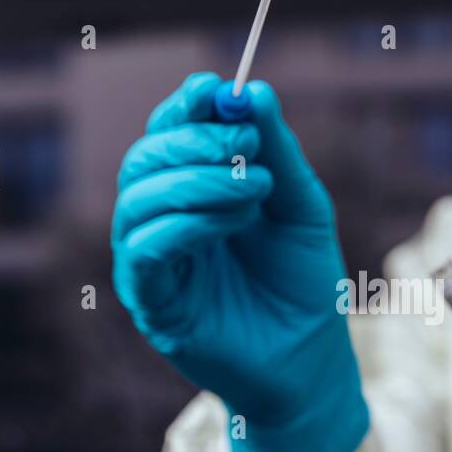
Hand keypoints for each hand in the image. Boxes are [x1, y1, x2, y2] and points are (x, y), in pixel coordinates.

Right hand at [112, 72, 368, 451]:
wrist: (312, 362)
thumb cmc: (305, 285)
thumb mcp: (302, 208)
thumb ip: (277, 152)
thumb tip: (253, 89)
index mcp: (193, 191)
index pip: (168, 134)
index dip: (184, 106)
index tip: (214, 88)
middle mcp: (163, 221)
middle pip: (143, 158)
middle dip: (192, 140)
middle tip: (245, 144)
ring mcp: (152, 263)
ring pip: (138, 199)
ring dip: (197, 181)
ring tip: (254, 190)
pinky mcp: (153, 303)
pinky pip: (146, 250)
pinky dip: (186, 224)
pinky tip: (230, 224)